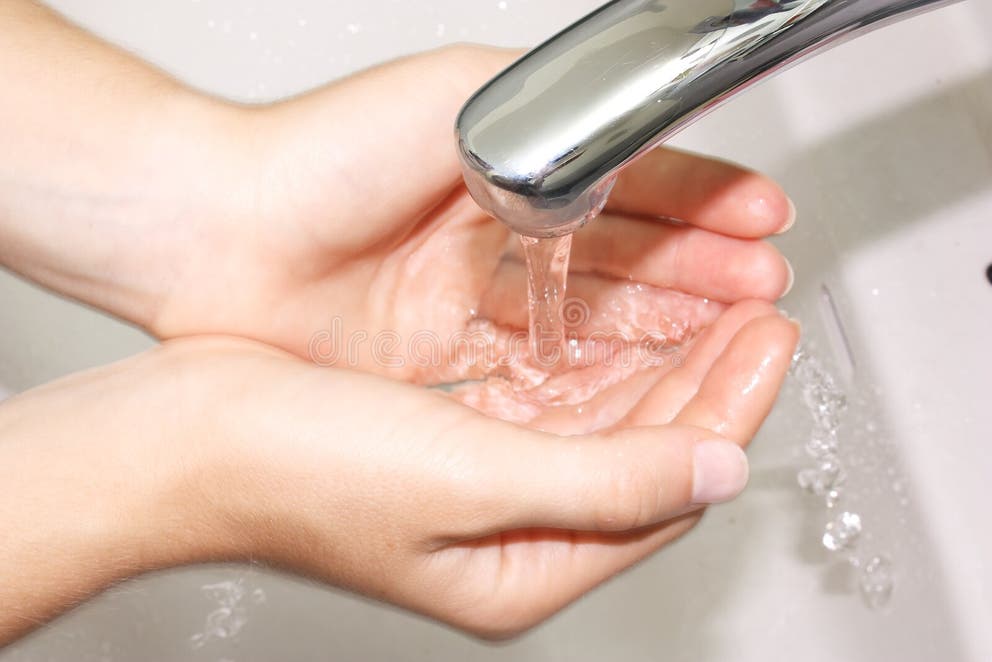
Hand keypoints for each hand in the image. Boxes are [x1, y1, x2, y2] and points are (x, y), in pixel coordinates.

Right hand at [0, 323, 794, 641]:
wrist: (188, 433)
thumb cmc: (296, 470)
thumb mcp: (469, 478)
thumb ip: (605, 479)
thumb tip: (715, 472)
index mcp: (523, 572)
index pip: (667, 490)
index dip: (728, 410)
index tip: (765, 341)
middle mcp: (512, 538)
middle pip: (647, 457)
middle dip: (706, 383)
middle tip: (754, 314)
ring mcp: (484, 487)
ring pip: (608, 424)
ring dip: (659, 363)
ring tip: (707, 307)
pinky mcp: (456, 439)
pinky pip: (558, 401)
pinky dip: (599, 360)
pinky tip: (621, 320)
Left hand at [140, 45, 794, 384]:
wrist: (218, 236)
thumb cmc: (323, 156)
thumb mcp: (466, 100)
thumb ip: (558, 124)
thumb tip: (636, 148)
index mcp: (506, 168)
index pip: (629, 191)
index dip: (701, 208)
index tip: (762, 225)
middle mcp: (490, 238)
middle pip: (618, 263)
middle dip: (698, 275)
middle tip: (763, 292)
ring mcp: (464, 303)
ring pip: (585, 323)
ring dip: (659, 329)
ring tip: (728, 335)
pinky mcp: (436, 361)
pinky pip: (532, 375)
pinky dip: (590, 378)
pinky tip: (643, 378)